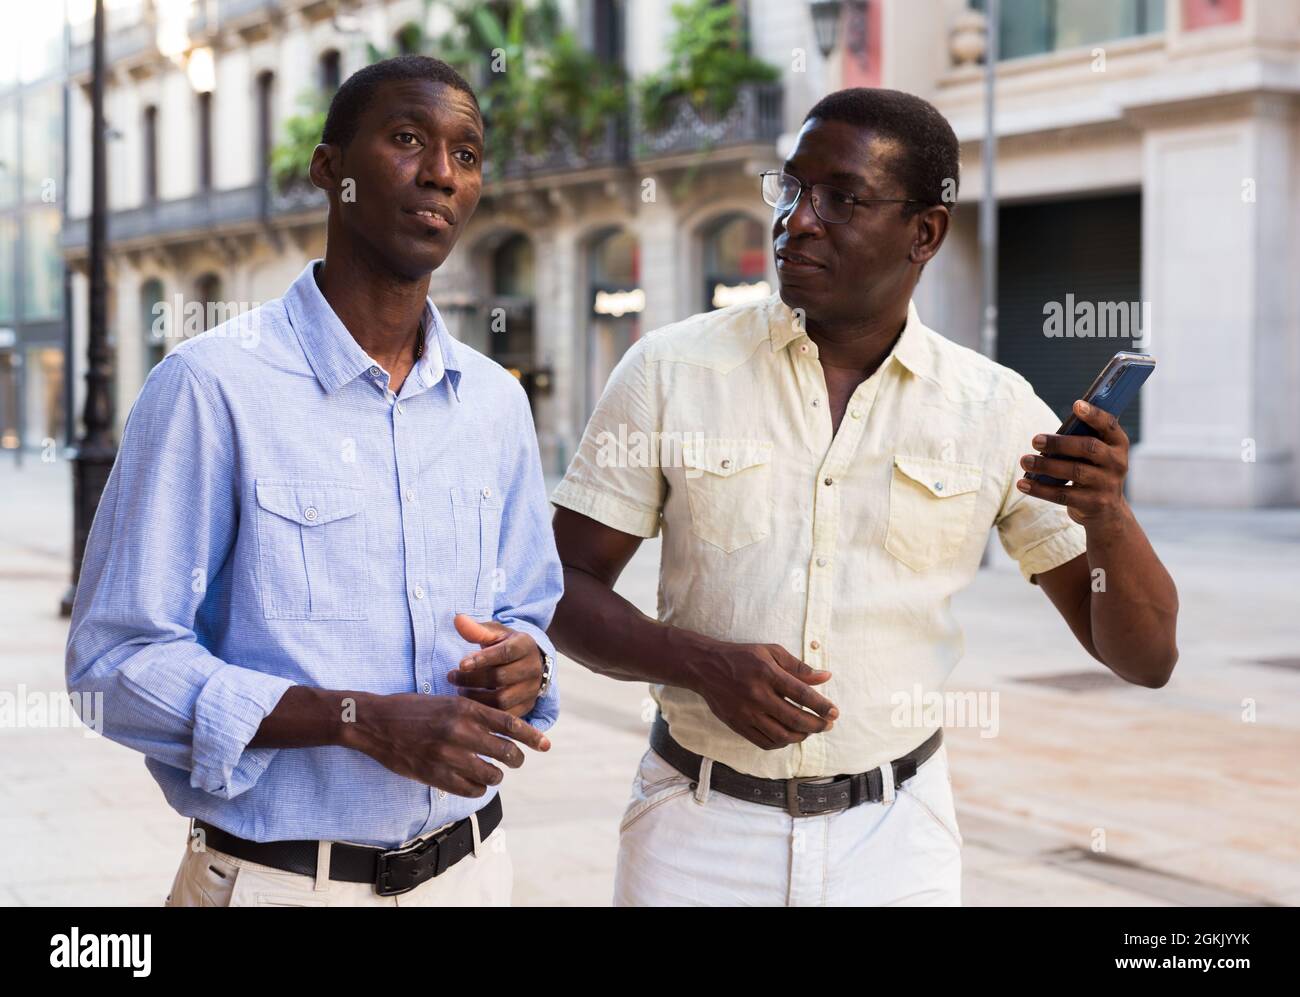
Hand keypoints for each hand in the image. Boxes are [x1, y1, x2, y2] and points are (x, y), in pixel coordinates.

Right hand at [344, 692, 549, 797]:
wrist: (376, 722)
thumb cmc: (412, 709)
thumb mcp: (446, 702)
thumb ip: (473, 715)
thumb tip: (502, 731)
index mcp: (464, 708)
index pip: (509, 723)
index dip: (531, 736)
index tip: (546, 745)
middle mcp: (459, 731)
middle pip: (505, 752)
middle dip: (515, 759)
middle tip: (514, 761)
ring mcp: (447, 755)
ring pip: (490, 774)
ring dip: (495, 776)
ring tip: (491, 773)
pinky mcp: (434, 774)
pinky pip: (469, 788)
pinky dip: (477, 788)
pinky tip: (474, 784)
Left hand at [447, 614, 543, 718]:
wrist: (528, 662)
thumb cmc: (505, 645)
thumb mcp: (494, 634)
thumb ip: (476, 629)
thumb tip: (458, 619)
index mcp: (525, 645)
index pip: (504, 653)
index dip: (482, 659)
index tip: (460, 664)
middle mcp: (533, 668)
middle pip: (501, 678)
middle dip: (472, 679)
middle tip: (452, 677)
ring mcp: (532, 690)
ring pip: (502, 700)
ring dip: (476, 698)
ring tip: (460, 691)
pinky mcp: (528, 707)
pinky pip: (505, 716)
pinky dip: (486, 712)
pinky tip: (472, 705)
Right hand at [686, 640, 837, 749]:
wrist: (705, 667)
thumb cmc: (742, 657)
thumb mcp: (771, 652)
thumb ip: (799, 667)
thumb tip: (826, 677)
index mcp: (767, 674)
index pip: (802, 694)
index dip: (822, 706)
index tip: (835, 713)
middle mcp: (757, 695)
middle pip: (795, 719)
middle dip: (817, 725)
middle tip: (828, 725)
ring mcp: (746, 713)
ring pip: (781, 735)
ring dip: (801, 736)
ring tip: (810, 730)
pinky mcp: (738, 724)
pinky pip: (764, 742)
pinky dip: (781, 742)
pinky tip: (789, 735)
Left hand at [1017, 399, 1130, 526]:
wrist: (1107, 511)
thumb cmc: (1093, 472)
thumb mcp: (1095, 455)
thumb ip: (1080, 441)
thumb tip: (1046, 439)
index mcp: (1118, 444)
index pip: (1109, 425)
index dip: (1094, 415)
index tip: (1076, 405)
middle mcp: (1117, 463)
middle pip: (1088, 448)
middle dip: (1059, 443)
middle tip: (1035, 440)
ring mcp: (1107, 485)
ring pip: (1074, 471)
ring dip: (1045, 465)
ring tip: (1025, 461)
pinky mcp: (1094, 503)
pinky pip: (1063, 495)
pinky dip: (1040, 489)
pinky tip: (1023, 484)